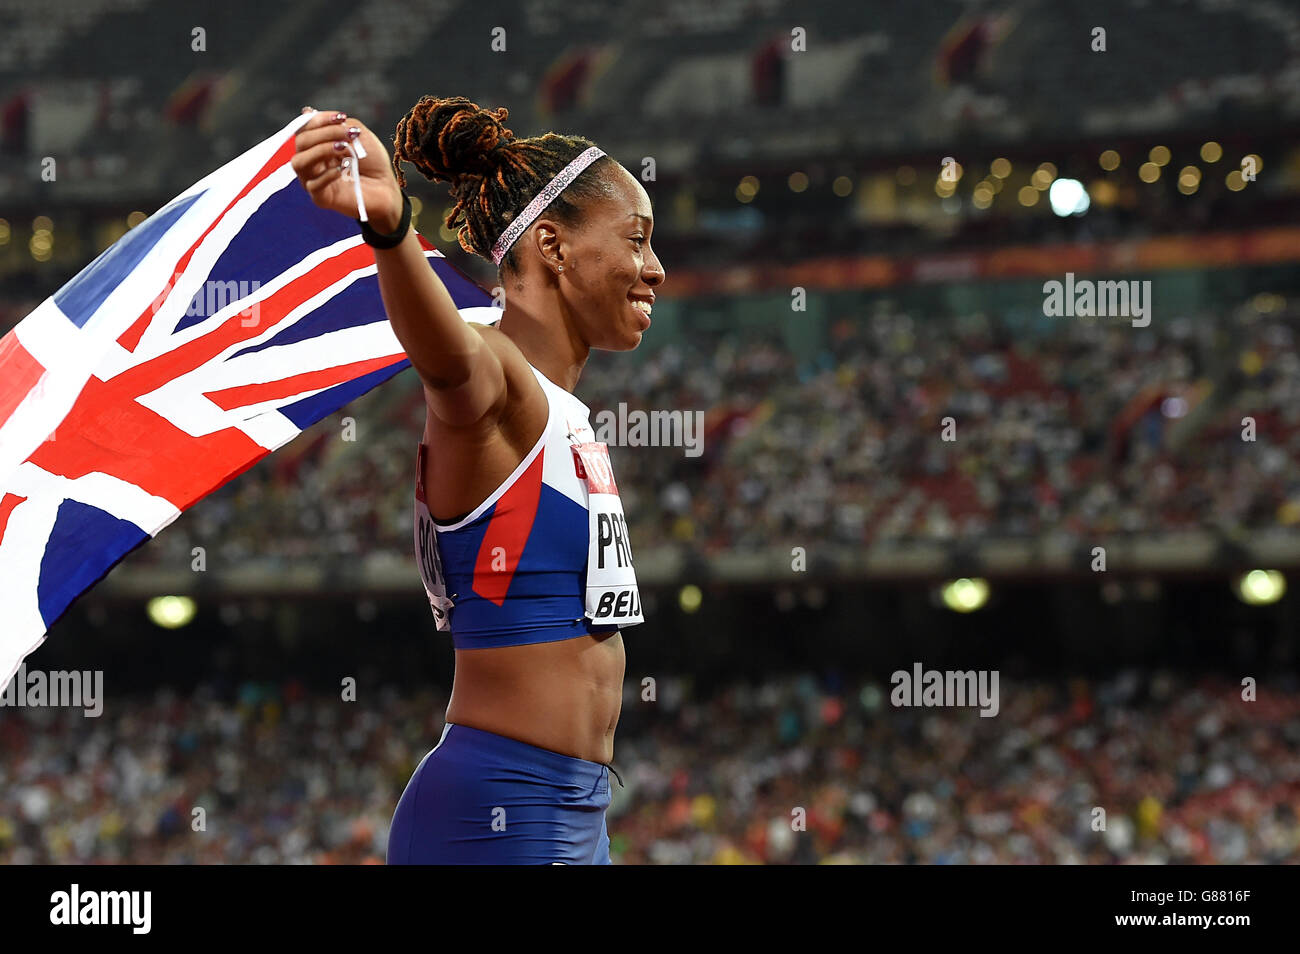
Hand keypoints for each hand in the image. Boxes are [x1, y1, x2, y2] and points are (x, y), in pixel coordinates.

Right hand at [291, 107, 403, 230]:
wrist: (386, 187)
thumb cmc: (372, 161)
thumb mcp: (358, 135)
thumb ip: (337, 124)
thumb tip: (308, 111)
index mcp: (317, 145)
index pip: (305, 128)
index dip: (320, 119)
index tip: (342, 117)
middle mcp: (311, 161)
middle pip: (302, 142)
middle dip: (325, 133)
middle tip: (349, 135)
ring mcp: (313, 180)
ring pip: (299, 162)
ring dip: (321, 151)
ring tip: (343, 149)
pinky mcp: (320, 198)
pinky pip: (313, 185)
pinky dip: (327, 175)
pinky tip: (343, 169)